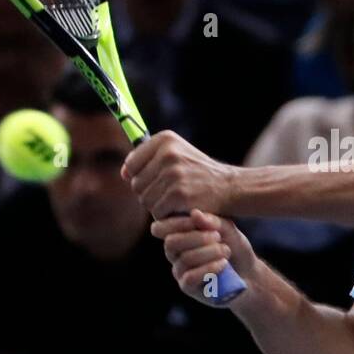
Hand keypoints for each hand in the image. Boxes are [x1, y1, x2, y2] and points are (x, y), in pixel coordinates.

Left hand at [121, 131, 237, 218]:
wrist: (229, 186)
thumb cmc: (199, 172)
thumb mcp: (177, 154)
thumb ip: (148, 160)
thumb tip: (123, 173)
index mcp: (165, 139)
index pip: (131, 164)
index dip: (140, 177)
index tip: (157, 180)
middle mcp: (167, 153)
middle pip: (136, 184)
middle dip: (149, 193)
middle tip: (169, 193)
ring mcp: (173, 173)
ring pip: (145, 199)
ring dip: (157, 205)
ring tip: (175, 200)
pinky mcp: (178, 193)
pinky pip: (157, 211)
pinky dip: (166, 215)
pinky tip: (180, 208)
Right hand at [151, 210, 255, 304]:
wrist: (249, 273)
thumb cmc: (234, 247)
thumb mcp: (226, 229)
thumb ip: (211, 221)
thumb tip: (194, 213)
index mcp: (178, 236)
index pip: (160, 228)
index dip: (176, 222)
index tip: (198, 218)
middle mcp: (175, 254)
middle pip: (170, 243)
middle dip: (195, 237)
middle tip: (217, 236)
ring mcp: (180, 272)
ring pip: (184, 259)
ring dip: (208, 252)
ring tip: (226, 250)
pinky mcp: (188, 288)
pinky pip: (190, 277)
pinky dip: (208, 268)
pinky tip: (223, 264)